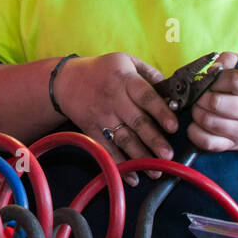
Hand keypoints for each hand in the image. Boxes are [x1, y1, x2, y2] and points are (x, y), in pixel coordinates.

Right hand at [54, 52, 178, 184]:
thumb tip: (171, 88)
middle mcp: (113, 98)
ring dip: (140, 156)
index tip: (174, 126)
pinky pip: (106, 149)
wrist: (64, 81)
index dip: (160, 111)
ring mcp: (101, 116)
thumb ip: (148, 72)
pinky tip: (132, 177)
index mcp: (125, 79)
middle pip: (136, 121)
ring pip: (123, 138)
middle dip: (153, 140)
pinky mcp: (91, 130)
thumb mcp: (124, 60)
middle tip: (168, 155)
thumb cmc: (100, 70)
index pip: (146, 96)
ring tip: (155, 171)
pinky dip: (118, 164)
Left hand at [189, 52, 237, 151]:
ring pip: (209, 122)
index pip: (235, 81)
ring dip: (197, 112)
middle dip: (202, 97)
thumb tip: (213, 67)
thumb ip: (229, 61)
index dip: (217, 79)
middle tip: (201, 95)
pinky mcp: (232, 144)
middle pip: (217, 103)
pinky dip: (195, 133)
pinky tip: (196, 125)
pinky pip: (208, 142)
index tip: (212, 80)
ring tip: (199, 107)